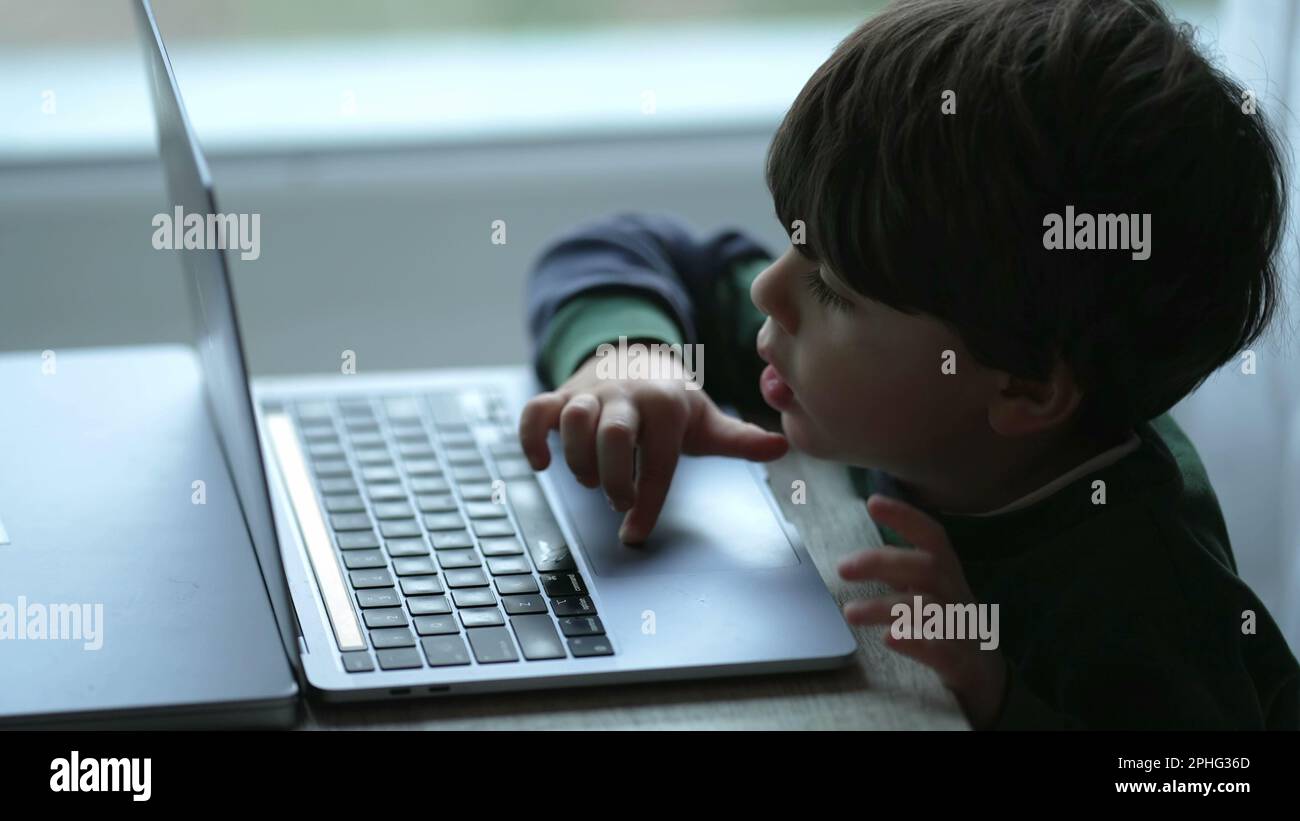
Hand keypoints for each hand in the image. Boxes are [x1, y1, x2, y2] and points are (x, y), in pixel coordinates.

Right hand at [519, 342, 787, 542]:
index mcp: (667, 403)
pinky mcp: (560, 395)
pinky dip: (532, 439)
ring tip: (590, 481)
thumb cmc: (671, 403)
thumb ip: (738, 439)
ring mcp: (590, 393)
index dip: (646, 501)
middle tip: (620, 500)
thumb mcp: (704, 419)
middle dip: (614, 480)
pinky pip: (536, 411)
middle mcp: (626, 394)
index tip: (635, 533)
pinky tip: (543, 464)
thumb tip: (782, 448)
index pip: (657, 460)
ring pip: (574, 422)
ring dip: (578, 462)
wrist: (634, 355)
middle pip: (612, 437)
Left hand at [838, 494, 1007, 728]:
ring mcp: (962, 628)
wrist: (988, 680)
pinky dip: (915, 641)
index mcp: (947, 575)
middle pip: (926, 567)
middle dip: (883, 562)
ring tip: (850, 612)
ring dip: (885, 607)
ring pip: (928, 607)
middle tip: (843, 567)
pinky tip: (890, 637)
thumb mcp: (926, 593)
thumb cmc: (948, 628)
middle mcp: (956, 595)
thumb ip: (899, 573)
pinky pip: (942, 649)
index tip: (873, 502)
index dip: (905, 517)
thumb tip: (856, 557)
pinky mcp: (962, 663)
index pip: (932, 537)